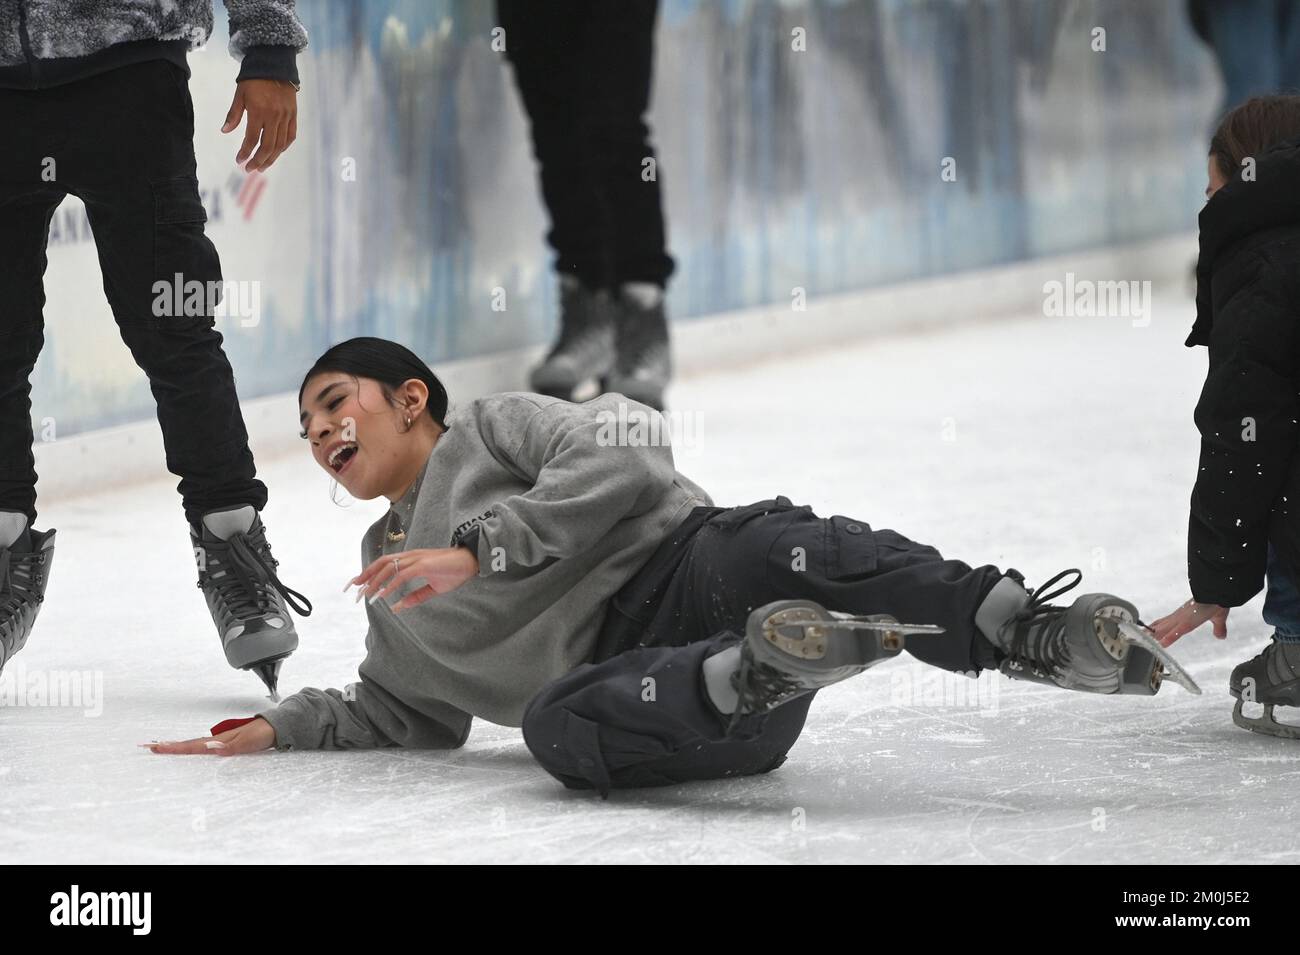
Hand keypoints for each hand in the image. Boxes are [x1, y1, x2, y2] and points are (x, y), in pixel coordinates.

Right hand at [143, 716, 274, 755]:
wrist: (276, 728)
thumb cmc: (262, 735)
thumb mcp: (246, 741)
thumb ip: (229, 745)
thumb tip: (210, 748)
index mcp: (219, 740)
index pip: (192, 745)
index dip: (174, 748)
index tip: (157, 748)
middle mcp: (217, 740)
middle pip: (189, 744)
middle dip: (170, 746)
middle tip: (151, 747)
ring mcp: (221, 741)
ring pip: (195, 744)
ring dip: (178, 747)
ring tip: (162, 747)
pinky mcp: (227, 744)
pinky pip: (204, 747)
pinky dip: (191, 748)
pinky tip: (187, 750)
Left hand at [222, 79, 297, 171]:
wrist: (274, 65)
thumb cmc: (253, 80)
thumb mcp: (240, 95)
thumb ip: (233, 114)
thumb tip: (225, 131)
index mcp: (259, 112)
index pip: (252, 139)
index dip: (245, 152)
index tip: (239, 161)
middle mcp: (274, 117)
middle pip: (267, 147)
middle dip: (258, 161)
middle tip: (250, 169)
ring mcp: (286, 117)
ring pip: (279, 145)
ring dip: (270, 158)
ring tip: (262, 166)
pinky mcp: (293, 115)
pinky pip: (290, 136)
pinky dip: (283, 147)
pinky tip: (276, 153)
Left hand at [347, 547, 479, 611]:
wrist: (471, 562)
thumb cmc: (454, 573)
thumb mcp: (433, 589)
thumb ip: (415, 597)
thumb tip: (397, 607)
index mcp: (411, 560)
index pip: (385, 563)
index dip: (370, 572)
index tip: (358, 584)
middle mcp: (410, 556)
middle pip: (381, 563)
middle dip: (366, 575)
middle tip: (354, 588)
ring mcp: (416, 559)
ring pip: (389, 568)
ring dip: (375, 581)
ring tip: (366, 595)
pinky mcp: (424, 565)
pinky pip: (403, 574)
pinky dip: (392, 585)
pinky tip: (385, 595)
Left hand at [1148, 599, 1228, 647]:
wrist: (1220, 591)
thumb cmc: (1218, 601)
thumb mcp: (1218, 618)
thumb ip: (1218, 627)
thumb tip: (1220, 635)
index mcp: (1184, 616)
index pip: (1166, 623)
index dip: (1156, 627)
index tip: (1146, 631)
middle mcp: (1180, 617)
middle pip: (1161, 627)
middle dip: (1149, 633)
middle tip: (1135, 637)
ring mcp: (1183, 620)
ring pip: (1165, 630)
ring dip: (1154, 637)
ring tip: (1141, 642)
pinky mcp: (1189, 622)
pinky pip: (1177, 632)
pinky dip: (1169, 638)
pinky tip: (1161, 644)